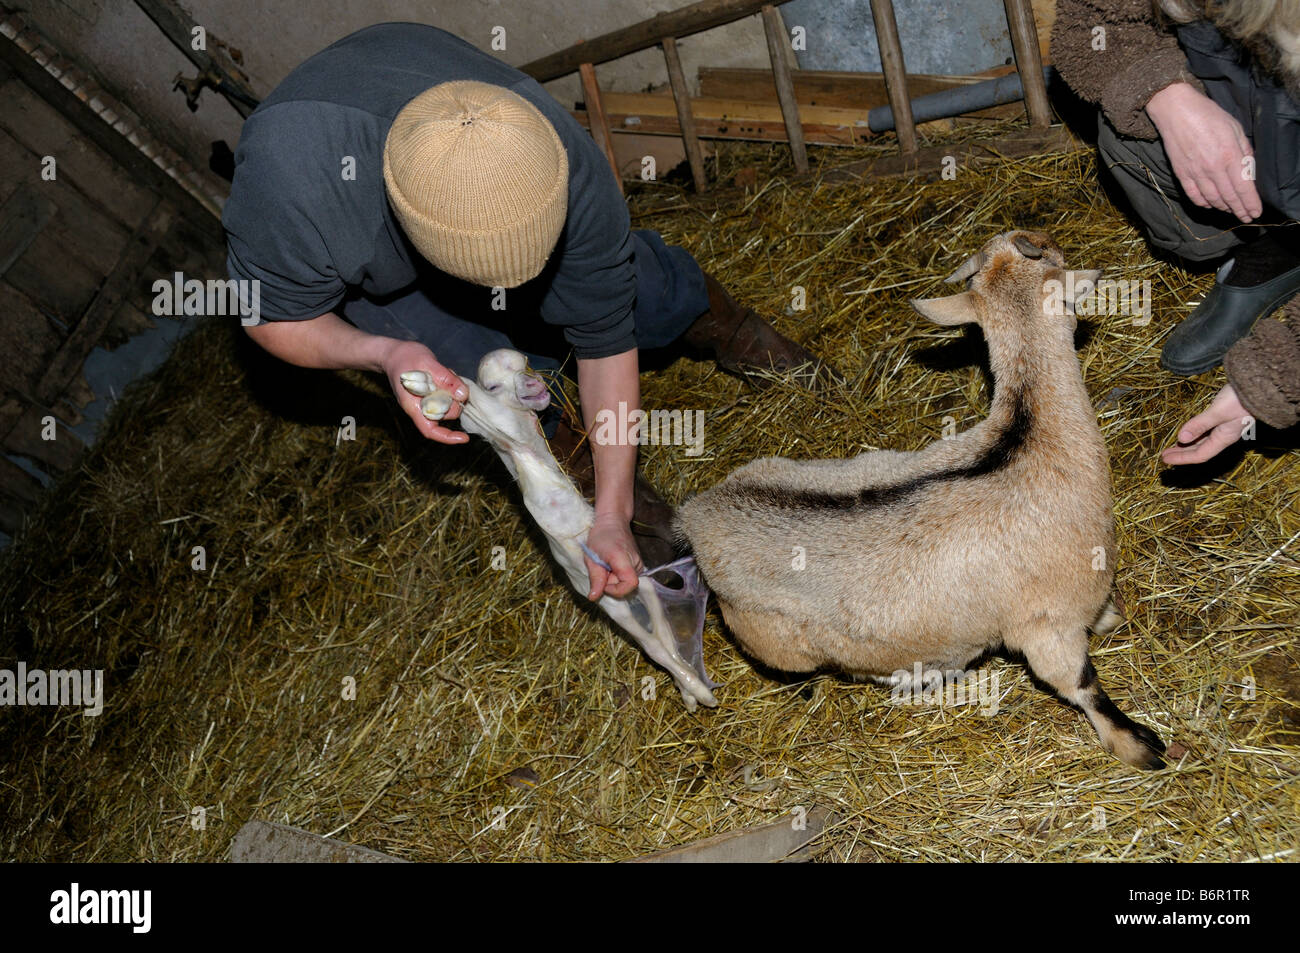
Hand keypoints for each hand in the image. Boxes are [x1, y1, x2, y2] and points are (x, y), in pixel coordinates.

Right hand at [380, 340, 469, 444]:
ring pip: (447, 406)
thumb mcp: (427, 362)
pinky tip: (448, 376)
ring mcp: (425, 402)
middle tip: (455, 382)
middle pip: (444, 416)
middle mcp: (419, 408)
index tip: (464, 438)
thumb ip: (446, 378)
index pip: (430, 430)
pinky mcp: (430, 395)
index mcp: (414, 405)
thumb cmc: (404, 357)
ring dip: (454, 393)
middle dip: (455, 402)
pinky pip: (445, 398)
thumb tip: (463, 394)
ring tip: (448, 374)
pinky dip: (451, 389)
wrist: (392, 353)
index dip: (448, 437)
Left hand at [583, 513, 641, 599]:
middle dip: (611, 583)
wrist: (613, 521)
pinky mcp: (638, 565)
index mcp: (624, 559)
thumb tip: (594, 598)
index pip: (630, 584)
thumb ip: (595, 578)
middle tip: (601, 569)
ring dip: (613, 579)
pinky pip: (628, 578)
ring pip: (627, 583)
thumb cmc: (600, 536)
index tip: (603, 583)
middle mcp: (636, 562)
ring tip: (606, 565)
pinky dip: (617, 576)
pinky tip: (611, 566)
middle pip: (627, 586)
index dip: (616, 590)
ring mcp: (639, 564)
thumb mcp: (592, 558)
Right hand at [1146, 82, 1261, 222]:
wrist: (1176, 111)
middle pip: (1229, 197)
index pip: (1243, 187)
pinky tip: (1210, 205)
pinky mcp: (1181, 174)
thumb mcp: (1235, 127)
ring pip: (1212, 199)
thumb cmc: (1208, 115)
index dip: (1251, 203)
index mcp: (1229, 155)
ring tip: (1231, 211)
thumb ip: (1244, 150)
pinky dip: (1204, 203)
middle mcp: (1213, 168)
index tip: (1256, 212)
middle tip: (1246, 217)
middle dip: (1240, 210)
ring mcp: (1195, 173)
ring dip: (1224, 208)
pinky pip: (1194, 195)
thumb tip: (1250, 170)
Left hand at [1161, 384, 1252, 464]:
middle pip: (1200, 449)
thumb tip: (1181, 439)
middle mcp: (1224, 435)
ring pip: (1202, 440)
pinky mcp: (1224, 416)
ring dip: (1187, 444)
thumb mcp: (1218, 412)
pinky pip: (1205, 430)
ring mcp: (1225, 426)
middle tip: (1165, 455)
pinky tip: (1188, 432)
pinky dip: (1194, 433)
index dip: (1182, 458)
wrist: (1259, 384)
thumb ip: (1200, 424)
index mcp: (1224, 438)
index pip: (1200, 454)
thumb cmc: (1240, 398)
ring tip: (1173, 446)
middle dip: (1182, 453)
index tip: (1165, 460)